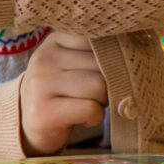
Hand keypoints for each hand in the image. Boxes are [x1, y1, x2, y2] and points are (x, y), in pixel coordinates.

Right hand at [19, 30, 106, 155]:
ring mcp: (40, 84)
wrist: (30, 124)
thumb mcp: (72, 64)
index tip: (100, 72)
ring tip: (87, 105)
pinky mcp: (43, 111)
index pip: (99, 39)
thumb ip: (95, 52)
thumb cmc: (62, 92)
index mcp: (54, 41)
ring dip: (102, 101)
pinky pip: (90, 109)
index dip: (110, 59)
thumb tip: (133, 53)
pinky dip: (94, 117)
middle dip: (107, 83)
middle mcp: (44, 58)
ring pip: (98, 85)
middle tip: (94, 94)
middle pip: (102, 64)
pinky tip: (82, 118)